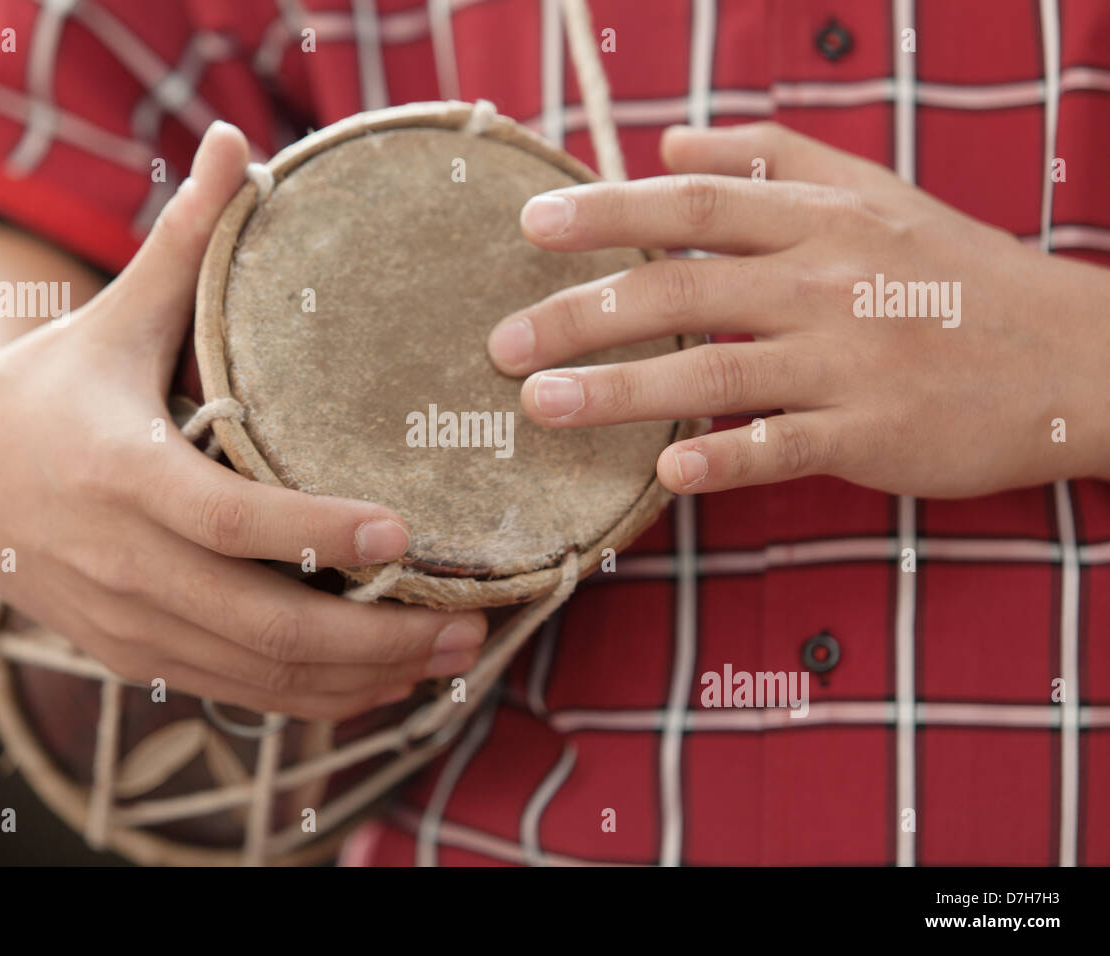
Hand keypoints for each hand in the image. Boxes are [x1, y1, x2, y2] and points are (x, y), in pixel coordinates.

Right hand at [0, 122, 485, 719]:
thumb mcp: (110, 320)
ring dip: (362, 678)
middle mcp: (124, 563)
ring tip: (451, 657)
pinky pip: (237, 695)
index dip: (314, 533)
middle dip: (374, 638)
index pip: (228, 520)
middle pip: (262, 625)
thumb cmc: (50, 388)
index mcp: (120, 473)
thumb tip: (234, 142)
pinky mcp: (136, 658)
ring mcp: (129, 624)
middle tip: (468, 627)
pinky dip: (315, 700)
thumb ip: (179, 245)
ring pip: (258, 676)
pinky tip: (383, 684)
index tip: (403, 535)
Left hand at [488, 122, 1109, 497]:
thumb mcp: (874, 190)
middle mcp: (827, 280)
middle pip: (682, 286)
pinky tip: (666, 473)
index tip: (531, 226)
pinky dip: (726, 457)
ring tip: (543, 403)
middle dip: (583, 312)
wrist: (1075, 353)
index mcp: (822, 218)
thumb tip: (670, 137)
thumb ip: (770, 157)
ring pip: (717, 368)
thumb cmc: (957, 271)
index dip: (607, 211)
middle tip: (501, 341)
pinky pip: (786, 447)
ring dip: (622, 389)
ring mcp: (853, 358)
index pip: (693, 204)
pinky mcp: (877, 433)